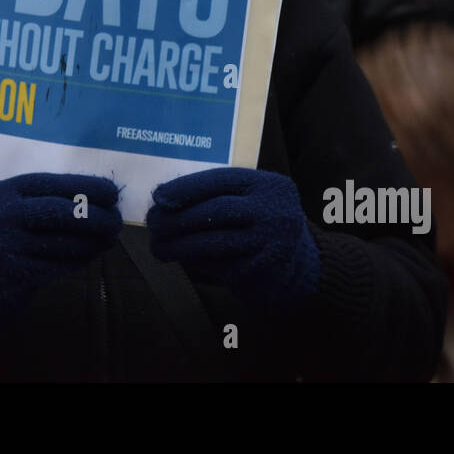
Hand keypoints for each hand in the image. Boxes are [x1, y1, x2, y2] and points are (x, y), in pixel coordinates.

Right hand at [0, 172, 120, 327]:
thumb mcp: (0, 209)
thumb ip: (36, 200)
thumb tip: (96, 194)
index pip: (49, 183)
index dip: (85, 185)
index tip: (111, 192)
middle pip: (60, 212)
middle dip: (96, 215)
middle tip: (116, 220)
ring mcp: (3, 247)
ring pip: (63, 242)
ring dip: (93, 241)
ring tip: (108, 238)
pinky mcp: (13, 276)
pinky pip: (58, 266)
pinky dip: (79, 260)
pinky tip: (90, 255)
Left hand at [146, 167, 319, 313]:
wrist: (301, 267)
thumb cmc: (263, 225)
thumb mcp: (254, 201)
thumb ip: (221, 195)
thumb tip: (164, 199)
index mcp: (270, 186)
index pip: (221, 180)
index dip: (185, 187)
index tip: (158, 196)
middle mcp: (273, 212)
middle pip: (214, 212)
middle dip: (177, 218)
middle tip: (152, 223)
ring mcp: (268, 244)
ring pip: (211, 242)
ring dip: (178, 245)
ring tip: (157, 245)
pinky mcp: (258, 272)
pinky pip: (216, 264)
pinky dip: (193, 260)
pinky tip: (180, 257)